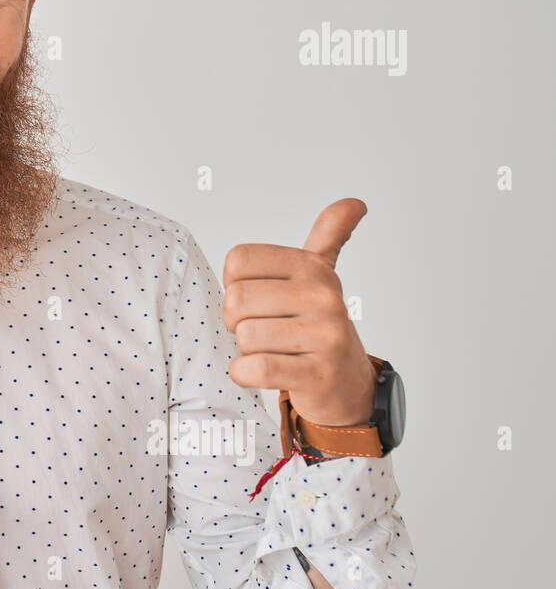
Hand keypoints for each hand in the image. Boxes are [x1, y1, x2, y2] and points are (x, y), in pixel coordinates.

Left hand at [221, 198, 377, 426]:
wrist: (347, 385)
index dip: (234, 285)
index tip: (258, 301)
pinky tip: (261, 372)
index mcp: (313, 269)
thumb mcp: (321, 277)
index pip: (238, 261)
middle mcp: (323, 297)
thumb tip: (354, 203)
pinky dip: (245, 374)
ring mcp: (324, 336)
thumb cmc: (319, 328)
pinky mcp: (317, 373)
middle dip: (236, 322)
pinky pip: (256, 368)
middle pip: (236, 301)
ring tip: (274, 351)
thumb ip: (329, 237)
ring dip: (247, 351)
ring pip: (245, 336)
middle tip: (262, 331)